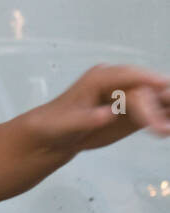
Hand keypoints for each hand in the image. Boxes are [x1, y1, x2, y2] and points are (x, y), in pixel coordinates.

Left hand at [40, 64, 169, 153]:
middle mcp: (117, 82)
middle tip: (165, 121)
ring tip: (165, 129)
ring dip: (164, 109)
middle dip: (159, 100)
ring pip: (154, 97)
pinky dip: (163, 118)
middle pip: (145, 86)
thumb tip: (109, 113)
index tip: (163, 86)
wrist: (55, 136)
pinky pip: (155, 111)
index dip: (146, 79)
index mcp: (99, 78)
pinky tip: (165, 130)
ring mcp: (128, 95)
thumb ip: (88, 119)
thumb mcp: (66, 124)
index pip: (126, 76)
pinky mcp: (135, 111)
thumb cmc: (55, 124)